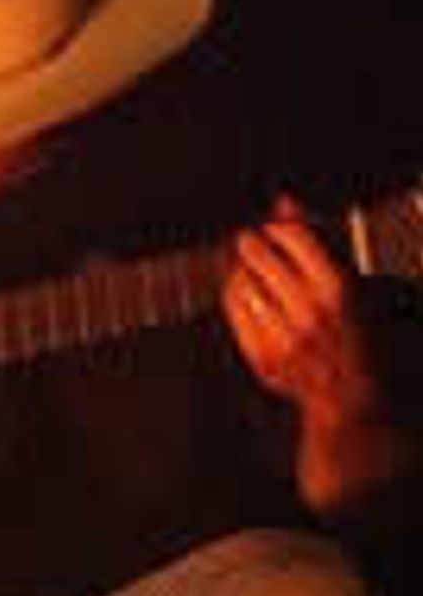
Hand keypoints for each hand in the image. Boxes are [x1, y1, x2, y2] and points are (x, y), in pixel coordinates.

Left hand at [224, 196, 411, 511]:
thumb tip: (284, 200)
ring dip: (242, 270)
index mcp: (340, 289)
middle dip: (252, 244)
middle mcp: (309, 313)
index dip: (276, 227)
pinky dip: (235, 298)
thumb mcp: (354, 280)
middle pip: (261, 259)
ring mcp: (284, 337)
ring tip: (249, 268)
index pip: (292, 239)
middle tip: (249, 240)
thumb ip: (317, 240)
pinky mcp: (263, 358)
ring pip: (242, 284)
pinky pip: (234, 314)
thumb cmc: (360, 331)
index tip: (271, 225)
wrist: (353, 395)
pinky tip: (244, 293)